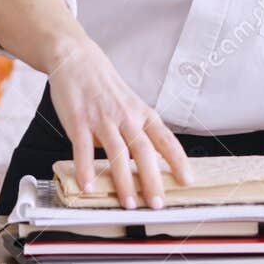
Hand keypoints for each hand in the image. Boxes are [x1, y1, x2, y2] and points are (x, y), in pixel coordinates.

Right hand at [45, 38, 193, 209]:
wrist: (76, 59)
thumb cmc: (104, 86)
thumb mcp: (130, 104)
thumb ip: (137, 131)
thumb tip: (144, 161)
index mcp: (142, 113)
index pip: (165, 139)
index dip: (177, 160)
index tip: (187, 180)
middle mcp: (125, 116)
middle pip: (143, 151)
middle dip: (152, 179)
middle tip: (157, 203)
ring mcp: (102, 119)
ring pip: (116, 153)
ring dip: (123, 181)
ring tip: (128, 203)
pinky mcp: (78, 121)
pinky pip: (83, 148)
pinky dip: (86, 168)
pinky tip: (88, 186)